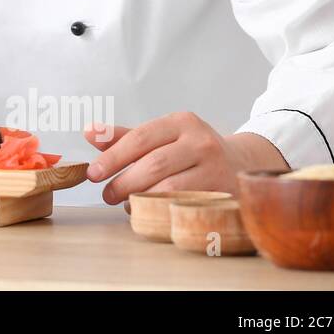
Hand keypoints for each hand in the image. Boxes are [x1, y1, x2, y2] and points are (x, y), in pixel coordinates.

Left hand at [83, 112, 289, 206]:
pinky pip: (184, 206)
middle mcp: (202, 143)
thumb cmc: (192, 151)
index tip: (93, 173)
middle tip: (107, 194)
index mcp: (182, 122)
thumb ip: (126, 136)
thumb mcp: (163, 136)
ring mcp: (216, 170)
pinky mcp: (224, 195)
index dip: (113, 156)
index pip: (140, 137)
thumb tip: (90, 132)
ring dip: (140, 199)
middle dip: (123, 182)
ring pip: (169, 189)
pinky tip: (149, 210)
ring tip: (125, 203)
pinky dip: (160, 210)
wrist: (243, 165)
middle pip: (153, 165)